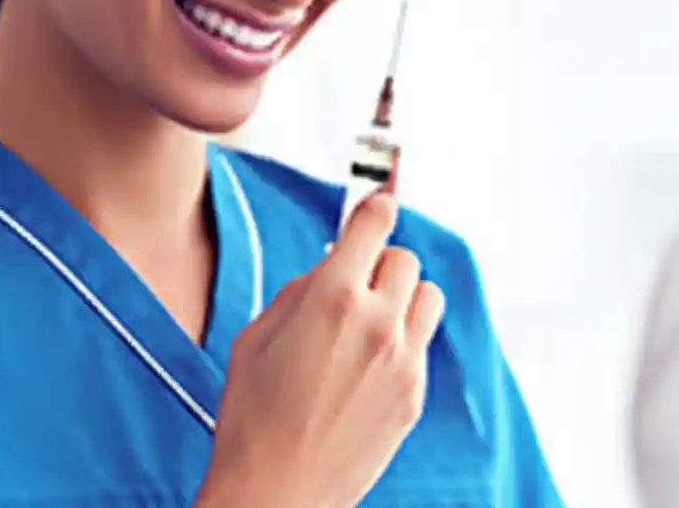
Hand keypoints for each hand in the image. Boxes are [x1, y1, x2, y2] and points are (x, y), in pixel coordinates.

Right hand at [195, 192, 446, 507]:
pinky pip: (421, 345)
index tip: (377, 201)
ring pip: (428, 297)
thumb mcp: (255, 338)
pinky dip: (401, 340)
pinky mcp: (414, 396)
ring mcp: (404, 362)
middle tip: (351, 282)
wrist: (277, 494)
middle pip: (405, 259)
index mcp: (332, 299)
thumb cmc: (251, 418)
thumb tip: (330, 268)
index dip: (375, 206)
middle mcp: (379, 323)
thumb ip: (299, 291)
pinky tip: (365, 367)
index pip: (375, 225)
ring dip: (403, 296)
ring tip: (369, 320)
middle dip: (378, 262)